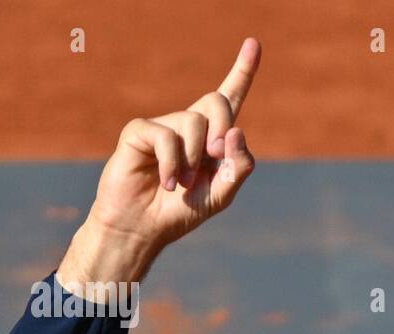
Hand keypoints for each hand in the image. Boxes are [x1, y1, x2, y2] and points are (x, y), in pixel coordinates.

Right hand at [63, 38, 261, 285]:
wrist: (143, 228)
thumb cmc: (181, 211)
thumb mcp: (221, 194)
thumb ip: (238, 167)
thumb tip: (236, 131)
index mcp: (212, 138)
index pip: (230, 98)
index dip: (243, 71)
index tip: (254, 44)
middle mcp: (188, 125)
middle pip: (217, 101)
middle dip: (223, 128)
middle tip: (215, 157)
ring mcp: (163, 126)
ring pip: (193, 122)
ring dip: (193, 158)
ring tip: (181, 183)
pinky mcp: (139, 131)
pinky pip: (165, 136)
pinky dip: (171, 163)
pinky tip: (167, 183)